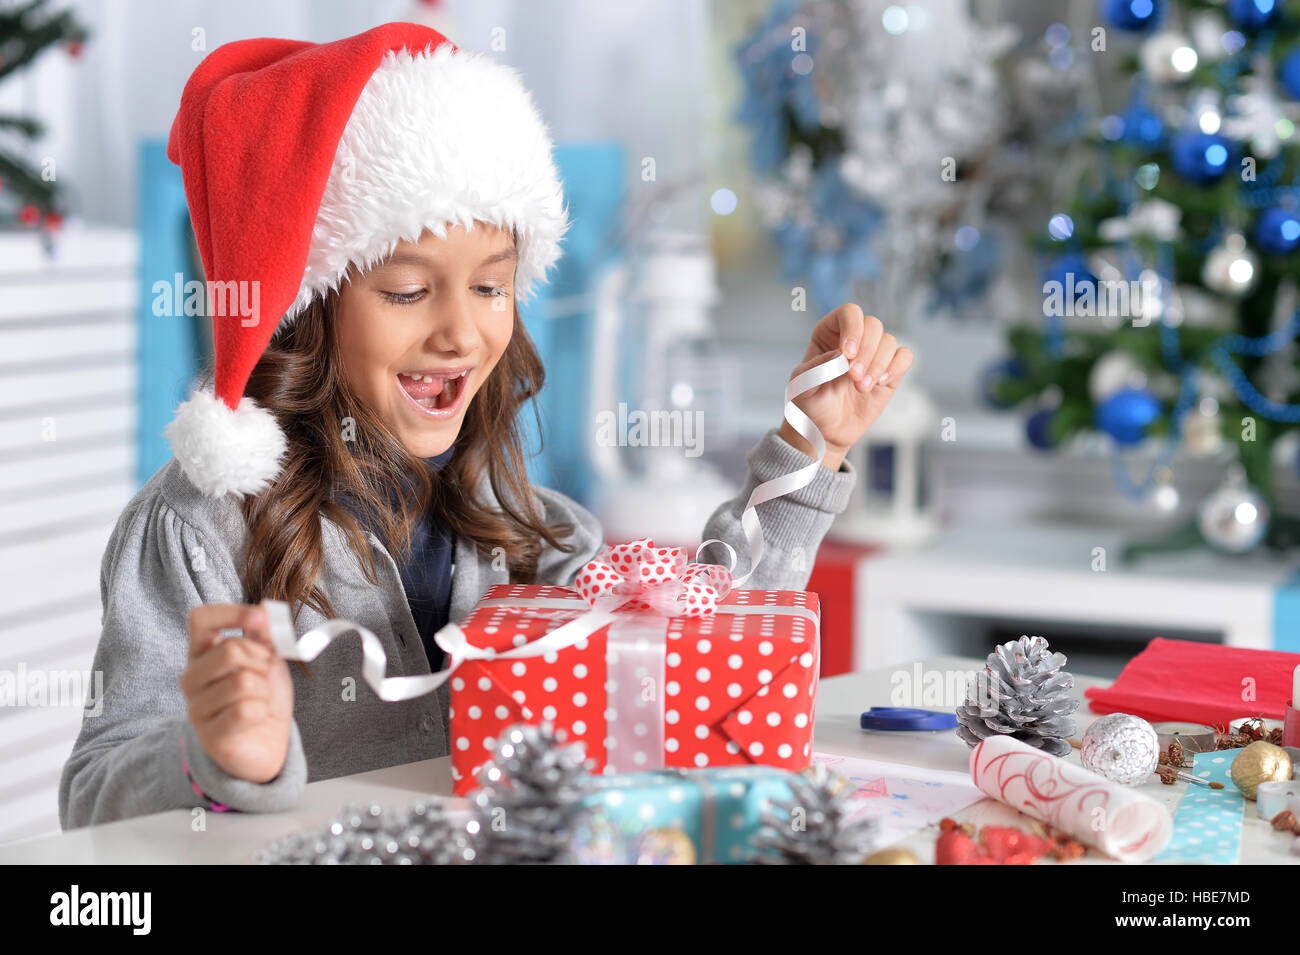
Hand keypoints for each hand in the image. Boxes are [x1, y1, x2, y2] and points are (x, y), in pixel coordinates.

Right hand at [180, 604, 293, 783]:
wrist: (265, 742)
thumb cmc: (262, 696)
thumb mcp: (267, 659)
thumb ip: (264, 636)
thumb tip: (267, 609)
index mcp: (202, 652)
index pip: (200, 619)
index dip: (231, 613)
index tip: (261, 618)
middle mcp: (192, 677)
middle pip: (231, 650)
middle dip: (262, 659)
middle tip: (267, 672)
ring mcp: (196, 707)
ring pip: (242, 682)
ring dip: (265, 689)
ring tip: (260, 699)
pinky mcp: (210, 734)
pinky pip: (246, 710)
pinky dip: (262, 711)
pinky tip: (256, 718)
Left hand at [778, 303, 914, 470]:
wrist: (824, 431)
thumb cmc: (809, 405)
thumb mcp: (802, 385)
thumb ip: (817, 366)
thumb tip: (840, 354)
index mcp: (829, 333)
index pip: (849, 313)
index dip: (853, 329)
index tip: (846, 355)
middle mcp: (854, 339)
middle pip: (873, 325)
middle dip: (866, 351)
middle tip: (853, 377)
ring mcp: (873, 355)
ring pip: (889, 341)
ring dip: (878, 364)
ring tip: (862, 388)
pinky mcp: (889, 372)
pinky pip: (904, 357)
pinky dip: (896, 368)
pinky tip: (879, 383)